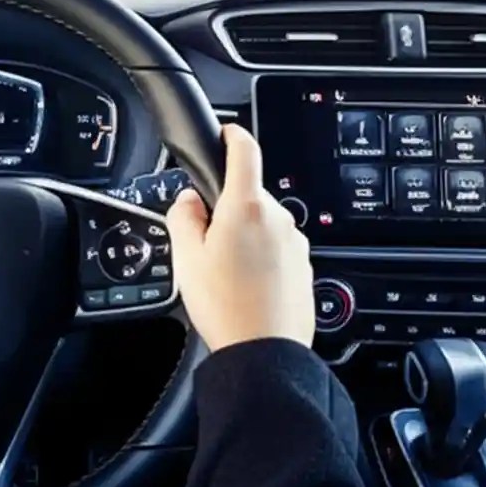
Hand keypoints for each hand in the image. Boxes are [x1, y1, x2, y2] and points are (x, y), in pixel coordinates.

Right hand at [166, 125, 313, 350]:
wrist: (265, 352)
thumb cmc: (227, 307)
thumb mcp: (185, 258)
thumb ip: (182, 217)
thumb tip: (189, 201)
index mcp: (246, 207)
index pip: (245, 151)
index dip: (233, 135)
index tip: (226, 134)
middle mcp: (277, 218)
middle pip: (248, 195)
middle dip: (226, 209)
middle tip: (204, 242)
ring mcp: (295, 243)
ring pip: (262, 225)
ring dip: (244, 237)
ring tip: (224, 274)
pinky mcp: (303, 266)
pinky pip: (276, 250)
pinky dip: (261, 259)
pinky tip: (244, 287)